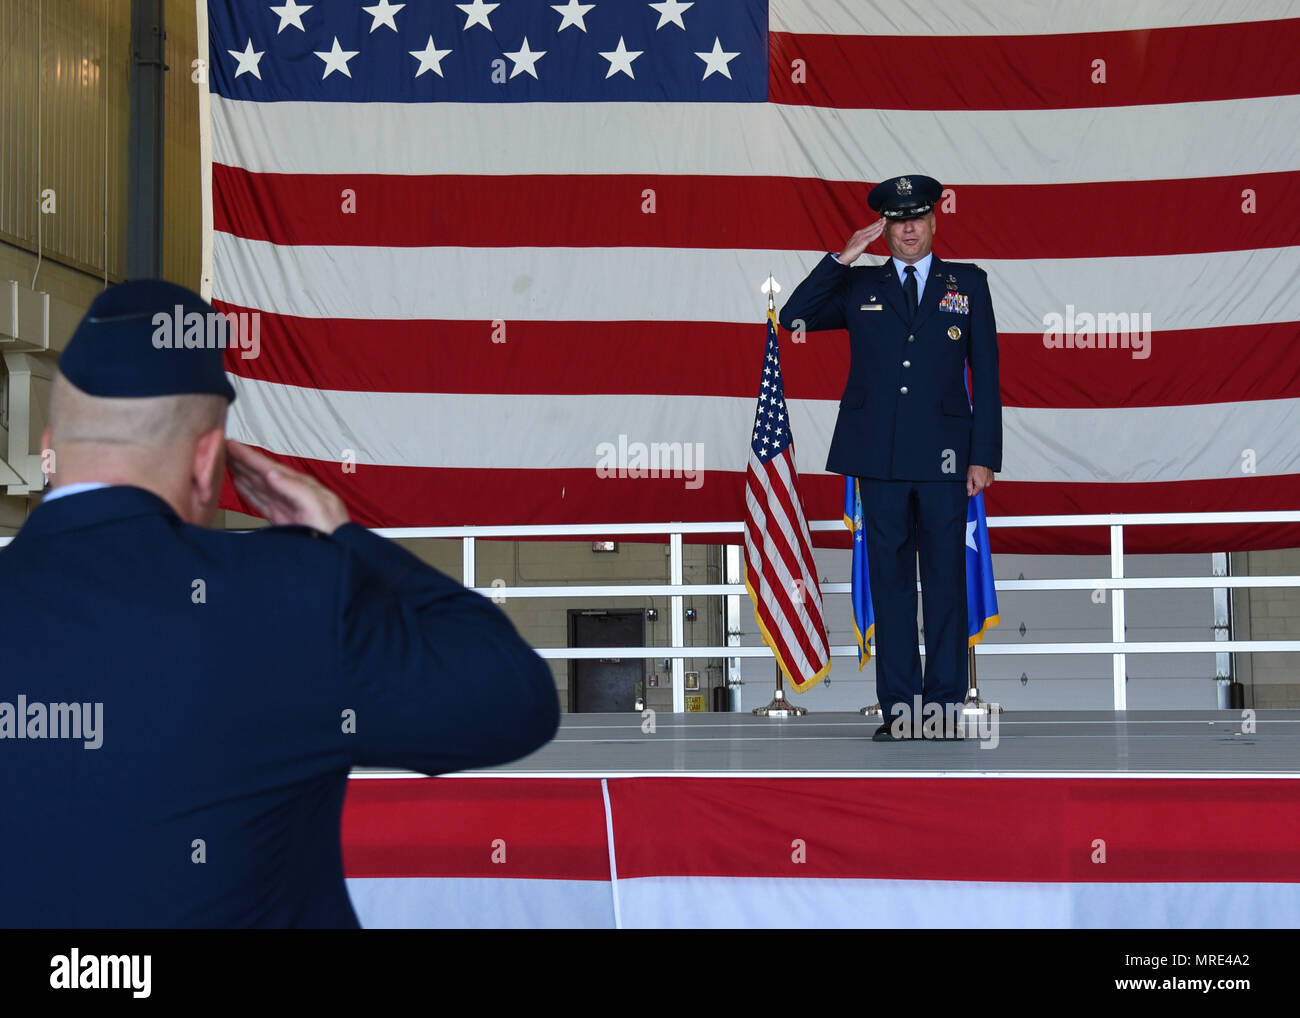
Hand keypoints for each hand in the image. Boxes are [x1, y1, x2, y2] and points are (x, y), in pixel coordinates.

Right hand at [226, 439, 350, 533]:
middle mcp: (293, 493)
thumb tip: (272, 474)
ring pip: (259, 484)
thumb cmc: (334, 532)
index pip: (270, 467)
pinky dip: (248, 491)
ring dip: (242, 472)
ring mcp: (286, 505)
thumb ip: (296, 490)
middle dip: (242, 460)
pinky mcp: (282, 519)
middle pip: (262, 472)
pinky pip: (260, 500)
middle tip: (222, 448)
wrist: (337, 555)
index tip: (232, 445)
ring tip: (227, 461)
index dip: (250, 456)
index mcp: (302, 486)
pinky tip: (239, 484)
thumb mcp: (318, 507)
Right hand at [837, 219, 885, 264]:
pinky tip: (881, 230)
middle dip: (878, 222)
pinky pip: (872, 236)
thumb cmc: (849, 252)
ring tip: (884, 222)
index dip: (875, 224)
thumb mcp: (856, 244)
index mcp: (858, 233)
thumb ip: (861, 241)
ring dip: (879, 226)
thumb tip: (865, 241)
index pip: (868, 227)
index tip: (880, 221)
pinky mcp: (863, 241)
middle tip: (884, 218)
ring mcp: (861, 236)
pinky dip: (877, 233)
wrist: (844, 256)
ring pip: (873, 230)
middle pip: (871, 227)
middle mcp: (859, 233)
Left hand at [966, 464, 993, 496]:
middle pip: (979, 490)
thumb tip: (969, 493)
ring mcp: (990, 481)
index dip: (971, 491)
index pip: (974, 494)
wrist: (982, 460)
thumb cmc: (975, 467)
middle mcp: (986, 484)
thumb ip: (969, 487)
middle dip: (975, 485)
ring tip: (978, 475)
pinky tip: (982, 474)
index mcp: (980, 485)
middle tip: (974, 478)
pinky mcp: (992, 479)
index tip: (970, 486)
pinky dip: (984, 479)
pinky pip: (986, 482)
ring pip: (983, 486)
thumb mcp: (969, 477)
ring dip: (980, 482)